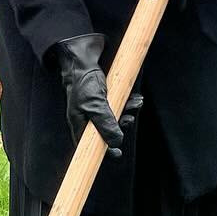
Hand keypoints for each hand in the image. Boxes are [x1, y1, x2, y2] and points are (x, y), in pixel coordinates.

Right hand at [52, 34, 138, 158]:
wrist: (83, 62)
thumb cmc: (84, 83)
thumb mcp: (95, 105)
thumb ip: (106, 123)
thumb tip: (116, 142)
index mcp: (80, 124)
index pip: (90, 145)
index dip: (103, 152)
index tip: (117, 154)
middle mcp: (88, 119)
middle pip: (106, 132)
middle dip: (121, 127)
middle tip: (129, 120)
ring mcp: (96, 110)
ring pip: (115, 119)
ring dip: (128, 113)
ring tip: (136, 104)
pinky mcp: (104, 101)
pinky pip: (118, 107)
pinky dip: (128, 104)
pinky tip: (136, 99)